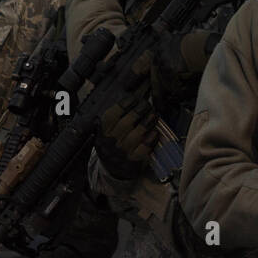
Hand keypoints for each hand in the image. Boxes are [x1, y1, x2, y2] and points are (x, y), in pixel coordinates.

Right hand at [94, 51, 157, 178]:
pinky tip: (155, 132)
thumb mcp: (106, 128)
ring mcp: (123, 152)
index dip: (127, 103)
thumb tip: (129, 86)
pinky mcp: (134, 161)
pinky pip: (146, 146)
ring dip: (149, 121)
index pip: (114, 113)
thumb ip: (113, 114)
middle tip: (148, 105)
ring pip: (139, 132)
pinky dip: (152, 137)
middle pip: (129, 120)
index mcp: (103, 130)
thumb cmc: (112, 143)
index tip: (135, 98)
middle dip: (141, 110)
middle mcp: (111, 141)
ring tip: (153, 116)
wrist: (112, 170)